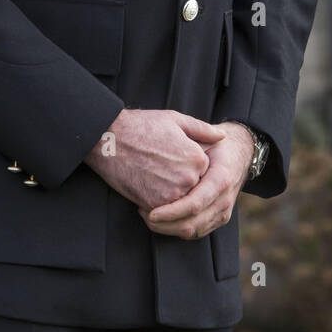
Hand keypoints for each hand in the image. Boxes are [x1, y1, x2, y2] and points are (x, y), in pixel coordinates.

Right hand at [84, 108, 224, 211]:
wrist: (109, 139)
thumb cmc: (141, 126)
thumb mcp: (175, 120)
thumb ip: (203, 130)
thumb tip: (222, 137)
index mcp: (198, 158)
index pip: (204, 172)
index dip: (188, 166)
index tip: (172, 159)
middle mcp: (189, 178)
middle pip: (193, 189)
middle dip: (179, 183)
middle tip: (160, 169)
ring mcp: (172, 193)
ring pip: (179, 202)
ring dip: (169, 196)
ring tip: (152, 178)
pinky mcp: (154, 205)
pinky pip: (163, 212)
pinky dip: (157, 204)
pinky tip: (144, 186)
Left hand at [138, 121, 251, 240]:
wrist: (240, 153)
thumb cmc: (216, 144)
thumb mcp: (205, 137)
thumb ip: (189, 145)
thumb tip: (167, 151)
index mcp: (221, 179)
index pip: (194, 204)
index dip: (171, 212)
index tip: (151, 213)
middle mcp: (224, 199)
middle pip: (192, 224)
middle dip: (165, 225)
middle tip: (143, 214)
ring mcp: (223, 212)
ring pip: (193, 232)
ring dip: (168, 229)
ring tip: (147, 216)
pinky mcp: (219, 218)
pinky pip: (196, 232)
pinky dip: (176, 229)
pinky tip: (161, 220)